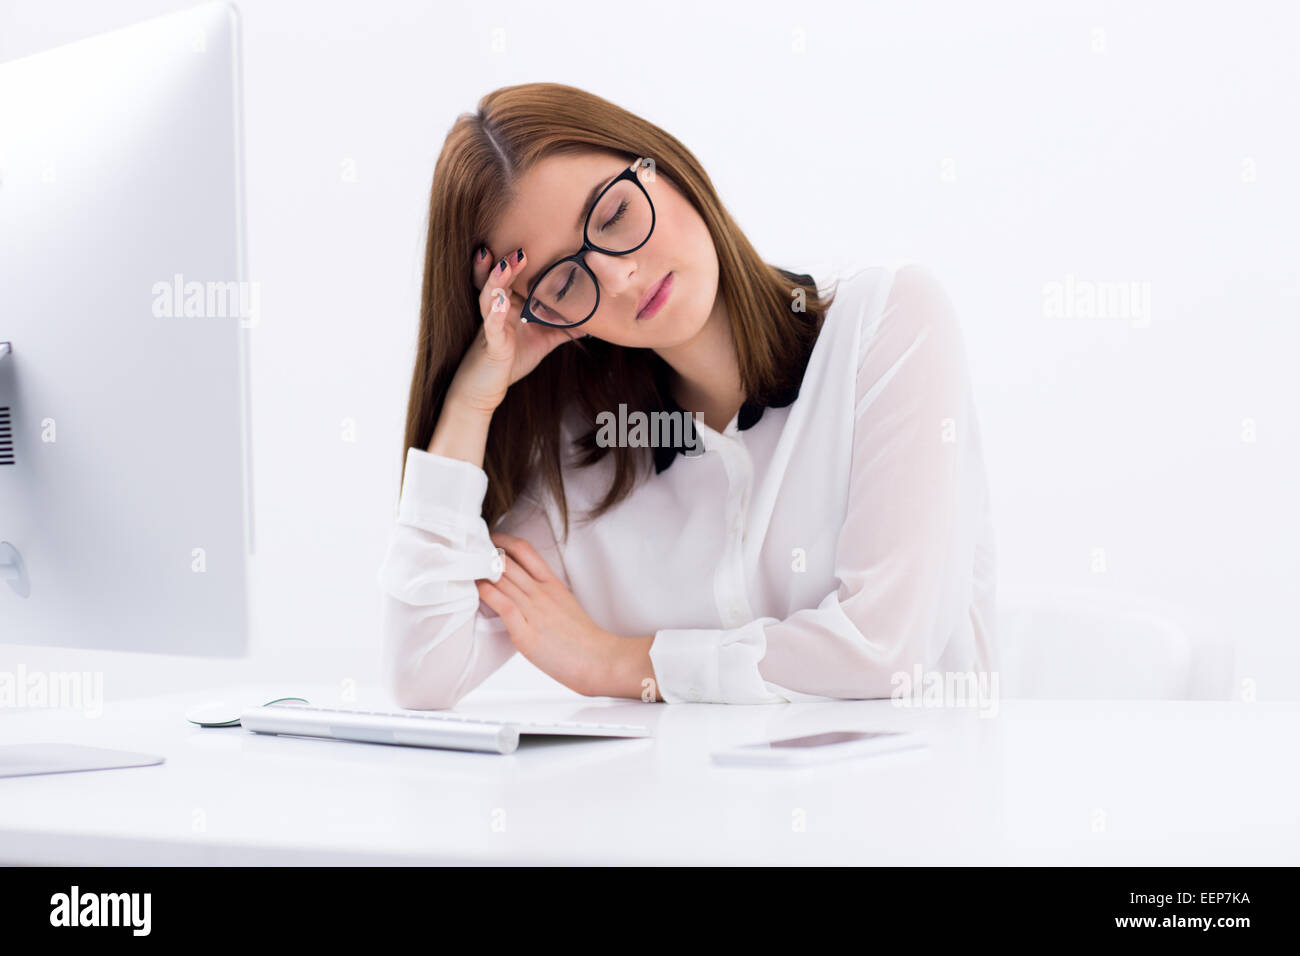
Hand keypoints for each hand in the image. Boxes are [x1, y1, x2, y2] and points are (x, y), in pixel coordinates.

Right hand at [449, 245, 585, 414]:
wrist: (484, 389)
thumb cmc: (509, 360)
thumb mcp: (542, 341)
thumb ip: (563, 329)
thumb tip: (591, 322)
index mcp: (508, 304)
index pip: (512, 276)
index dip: (518, 260)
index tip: (534, 240)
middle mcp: (497, 309)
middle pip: (497, 278)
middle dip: (505, 262)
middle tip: (520, 247)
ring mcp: (492, 325)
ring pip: (489, 296)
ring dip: (497, 279)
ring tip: (505, 264)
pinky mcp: (490, 344)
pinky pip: (491, 326)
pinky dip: (495, 313)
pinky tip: (500, 302)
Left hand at [476, 532, 623, 697]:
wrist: (597, 659)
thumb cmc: (582, 637)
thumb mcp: (565, 603)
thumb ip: (544, 592)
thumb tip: (522, 587)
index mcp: (552, 584)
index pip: (524, 551)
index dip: (503, 541)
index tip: (489, 540)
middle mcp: (541, 593)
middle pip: (507, 562)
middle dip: (484, 555)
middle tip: (468, 552)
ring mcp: (534, 612)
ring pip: (502, 580)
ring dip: (480, 572)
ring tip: (466, 568)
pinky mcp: (526, 633)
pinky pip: (504, 605)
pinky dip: (487, 594)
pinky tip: (478, 590)